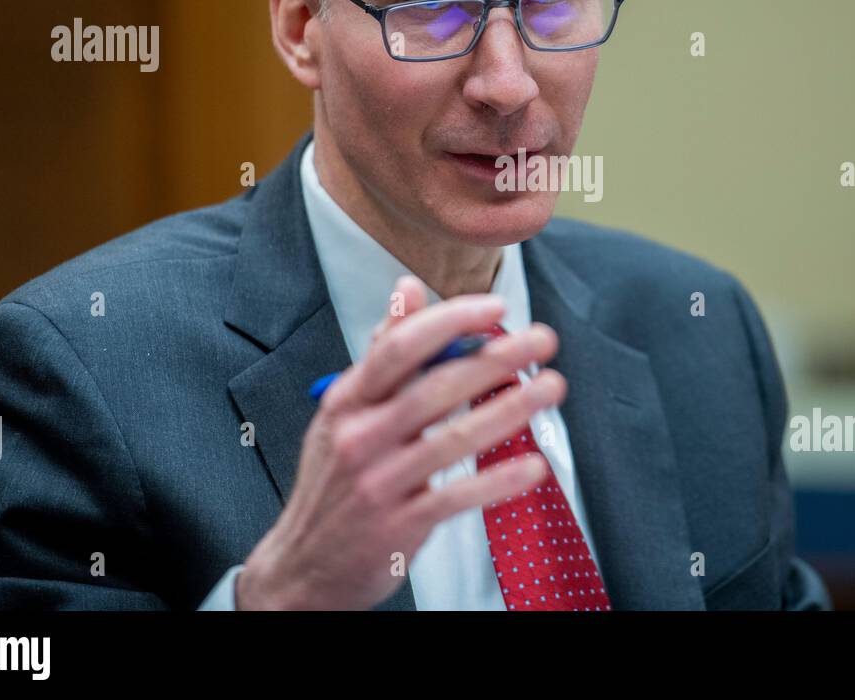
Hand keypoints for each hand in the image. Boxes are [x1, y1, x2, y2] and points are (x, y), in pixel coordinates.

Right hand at [236, 276, 564, 608]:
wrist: (304, 564)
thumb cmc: (334, 479)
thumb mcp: (343, 410)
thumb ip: (381, 351)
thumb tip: (408, 290)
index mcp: (347, 400)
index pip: (400, 347)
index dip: (450, 321)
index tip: (495, 307)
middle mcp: (360, 436)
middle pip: (436, 387)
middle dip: (497, 359)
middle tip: (541, 341)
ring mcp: (380, 481)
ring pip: (455, 438)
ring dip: (511, 409)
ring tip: (550, 387)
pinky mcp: (399, 524)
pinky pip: (458, 495)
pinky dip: (499, 479)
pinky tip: (533, 464)